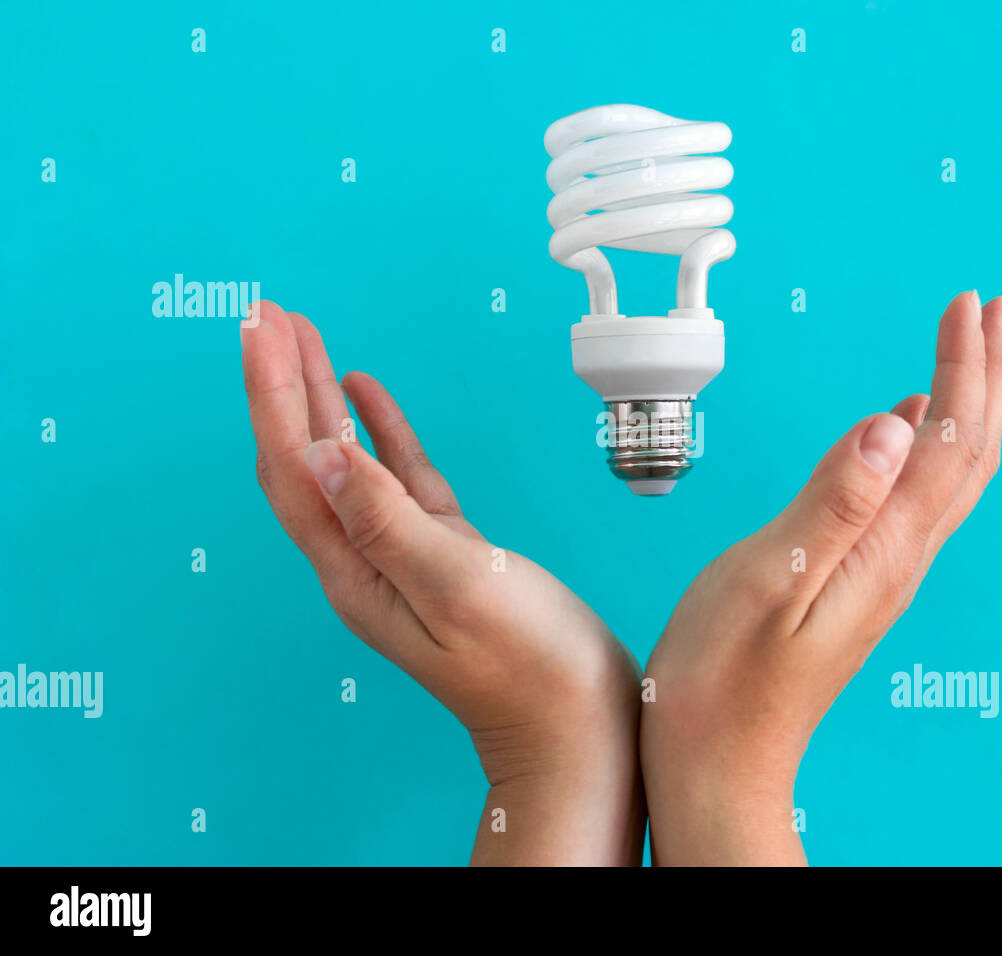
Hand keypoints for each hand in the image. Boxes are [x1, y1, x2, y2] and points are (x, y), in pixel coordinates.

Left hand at [240, 301, 643, 864]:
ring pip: (348, 461)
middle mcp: (365, 562)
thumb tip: (324, 452)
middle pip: (306, 457)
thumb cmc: (528, 666)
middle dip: (281, 384)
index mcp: (355, 571)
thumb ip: (388, 518)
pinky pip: (399, 477)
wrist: (578, 724)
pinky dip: (380, 431)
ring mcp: (406, 555)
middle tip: (268, 315)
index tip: (258, 328)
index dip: (271, 394)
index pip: (295, 466)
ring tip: (305, 339)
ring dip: (320, 400)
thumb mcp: (458, 583)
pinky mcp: (449, 551)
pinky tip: (366, 397)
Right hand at [640, 291, 1001, 864]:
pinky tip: (906, 427)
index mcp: (883, 550)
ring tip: (969, 353)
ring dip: (964, 407)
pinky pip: (912, 501)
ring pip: (948, 476)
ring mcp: (880, 573)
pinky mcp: (855, 582)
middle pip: (968, 455)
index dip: (962, 368)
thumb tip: (894, 423)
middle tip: (996, 310)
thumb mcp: (767, 581)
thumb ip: (832, 501)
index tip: (969, 303)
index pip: (946, 441)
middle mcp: (898, 559)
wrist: (720, 764)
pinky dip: (924, 448)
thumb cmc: (723, 683)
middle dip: (986, 376)